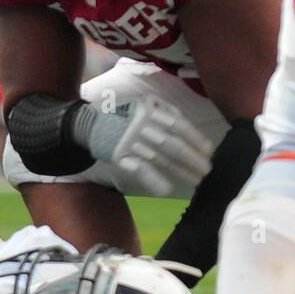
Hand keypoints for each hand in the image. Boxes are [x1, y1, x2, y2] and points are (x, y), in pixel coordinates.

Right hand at [83, 96, 213, 196]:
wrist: (86, 122)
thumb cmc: (119, 113)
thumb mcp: (141, 102)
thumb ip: (162, 110)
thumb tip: (186, 124)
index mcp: (148, 108)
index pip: (178, 124)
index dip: (195, 138)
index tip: (208, 151)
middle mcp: (140, 123)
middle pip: (172, 142)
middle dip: (192, 157)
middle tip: (207, 170)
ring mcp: (129, 140)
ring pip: (160, 157)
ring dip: (180, 170)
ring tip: (195, 181)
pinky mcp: (119, 154)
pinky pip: (140, 169)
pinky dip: (153, 180)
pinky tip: (166, 190)